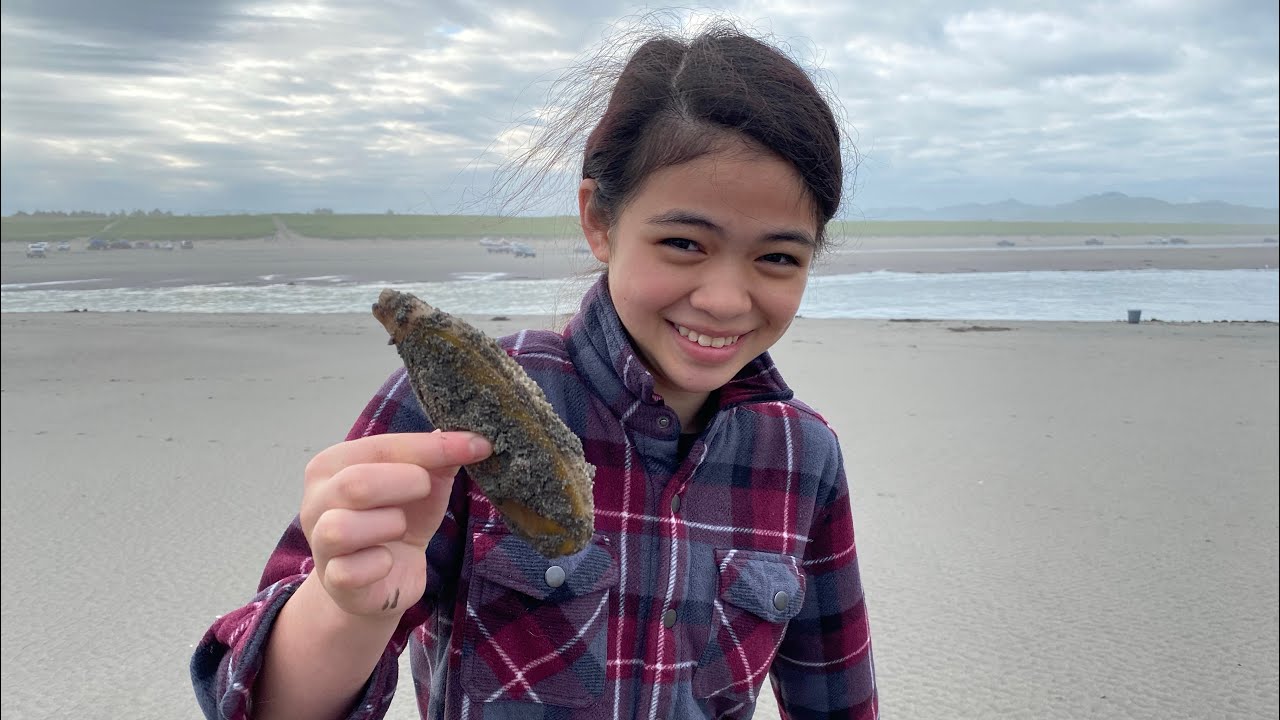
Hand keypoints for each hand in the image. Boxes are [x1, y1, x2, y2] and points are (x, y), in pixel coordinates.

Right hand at [299, 430, 490, 617]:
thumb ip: (439, 462)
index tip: (477, 445)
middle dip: (407, 484)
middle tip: (425, 490)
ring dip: (390, 525)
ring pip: (344, 527)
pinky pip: (352, 571)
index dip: (432, 447)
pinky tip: (388, 561)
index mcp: (333, 465)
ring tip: (400, 528)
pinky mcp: (333, 580)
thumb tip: (468, 439)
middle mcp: (317, 500)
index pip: (381, 447)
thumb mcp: (423, 487)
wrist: (382, 579)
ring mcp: (320, 542)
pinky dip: (381, 565)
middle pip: (357, 483)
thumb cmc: (396, 522)